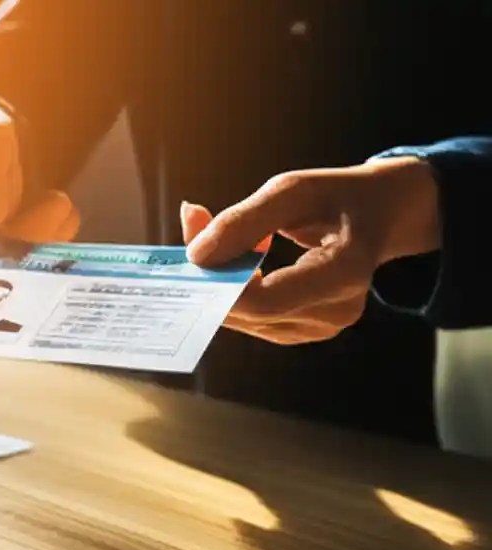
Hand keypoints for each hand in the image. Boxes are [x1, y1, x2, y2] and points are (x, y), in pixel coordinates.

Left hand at [181, 157, 439, 344]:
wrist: (383, 214)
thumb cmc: (338, 196)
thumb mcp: (294, 190)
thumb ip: (244, 220)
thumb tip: (195, 256)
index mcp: (344, 273)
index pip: (265, 300)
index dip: (221, 285)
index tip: (193, 255)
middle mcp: (335, 312)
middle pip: (250, 311)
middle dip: (213, 279)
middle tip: (196, 235)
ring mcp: (320, 329)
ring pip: (245, 319)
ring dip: (222, 285)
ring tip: (230, 242)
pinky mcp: (303, 332)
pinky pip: (251, 319)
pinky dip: (236, 293)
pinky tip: (246, 262)